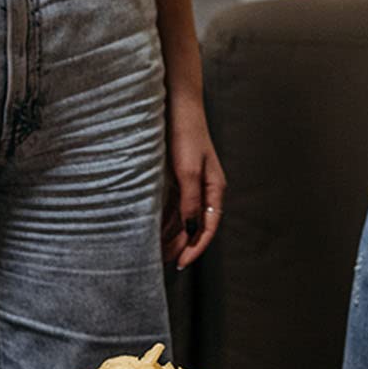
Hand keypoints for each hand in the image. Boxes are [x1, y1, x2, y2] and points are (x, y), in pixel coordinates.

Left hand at [161, 96, 225, 269]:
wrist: (178, 105)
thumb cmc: (186, 134)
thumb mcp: (188, 169)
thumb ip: (190, 199)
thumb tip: (191, 224)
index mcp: (214, 188)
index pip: (209, 226)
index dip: (197, 247)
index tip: (182, 262)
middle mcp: (204, 188)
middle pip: (196, 225)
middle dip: (183, 245)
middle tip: (166, 263)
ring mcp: (191, 182)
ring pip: (183, 217)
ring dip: (172, 235)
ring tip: (157, 252)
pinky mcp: (178, 176)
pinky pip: (173, 205)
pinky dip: (165, 219)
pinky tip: (153, 229)